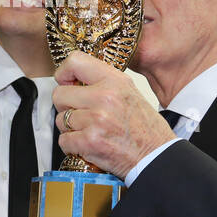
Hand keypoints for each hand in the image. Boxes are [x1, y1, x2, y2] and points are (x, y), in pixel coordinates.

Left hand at [52, 51, 175, 179]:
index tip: (65, 81)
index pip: (75, 61)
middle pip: (60, 94)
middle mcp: (104, 97)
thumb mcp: (130, 93)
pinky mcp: (90, 142)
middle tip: (82, 114)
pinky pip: (64, 140)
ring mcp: (96, 120)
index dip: (63, 72)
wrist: (157, 156)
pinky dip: (72, 146)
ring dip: (71, 128)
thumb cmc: (145, 128)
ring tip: (90, 131)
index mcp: (114, 81)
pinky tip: (88, 145)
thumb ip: (103, 83)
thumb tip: (73, 80)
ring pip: (61, 119)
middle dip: (66, 106)